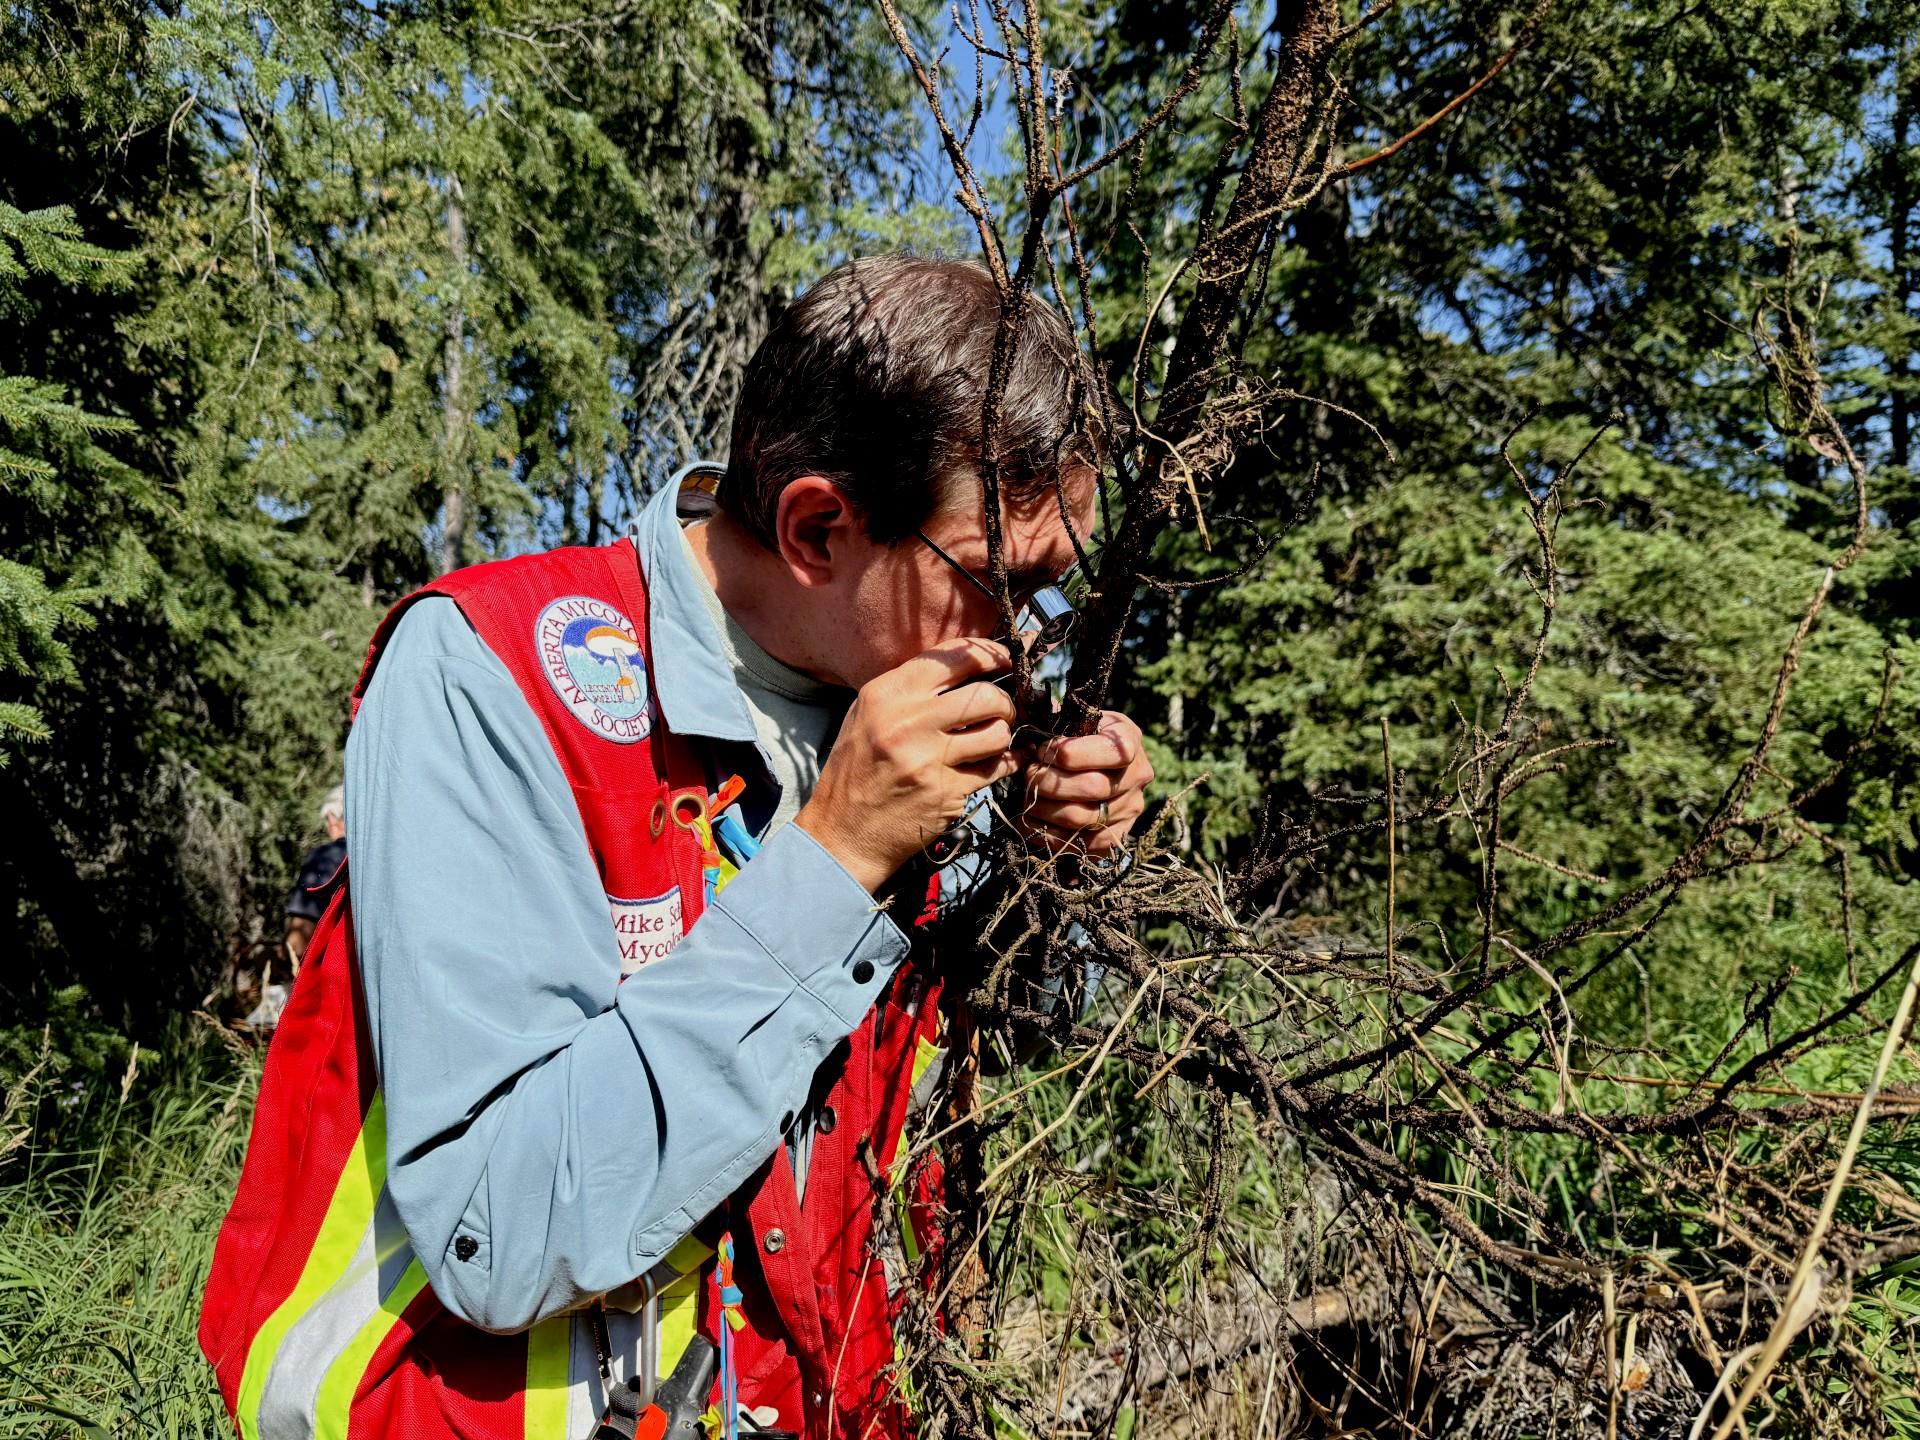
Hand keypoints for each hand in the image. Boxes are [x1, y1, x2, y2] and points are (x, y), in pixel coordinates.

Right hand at [796, 638, 1020, 892]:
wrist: (843, 833)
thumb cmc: (856, 772)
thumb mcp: (866, 716)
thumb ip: (909, 690)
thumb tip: (965, 665)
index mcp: (886, 694)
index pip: (952, 657)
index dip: (990, 654)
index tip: (1006, 659)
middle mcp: (907, 721)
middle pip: (985, 695)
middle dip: (1004, 702)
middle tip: (1002, 711)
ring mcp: (929, 759)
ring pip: (997, 733)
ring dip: (1003, 736)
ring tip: (992, 741)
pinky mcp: (946, 793)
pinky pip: (995, 769)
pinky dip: (1006, 764)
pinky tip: (1002, 763)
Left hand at [1018, 710, 1153, 858]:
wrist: (1091, 765)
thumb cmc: (1074, 737)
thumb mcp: (1069, 717)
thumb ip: (1050, 714)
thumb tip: (1024, 705)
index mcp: (1129, 739)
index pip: (1113, 752)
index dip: (1073, 753)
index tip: (1044, 749)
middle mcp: (1137, 776)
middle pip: (1093, 787)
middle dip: (1050, 780)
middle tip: (1029, 773)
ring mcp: (1129, 810)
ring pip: (1082, 818)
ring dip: (1044, 807)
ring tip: (1026, 794)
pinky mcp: (1114, 837)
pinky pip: (1079, 844)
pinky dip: (1046, 833)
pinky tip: (1029, 818)